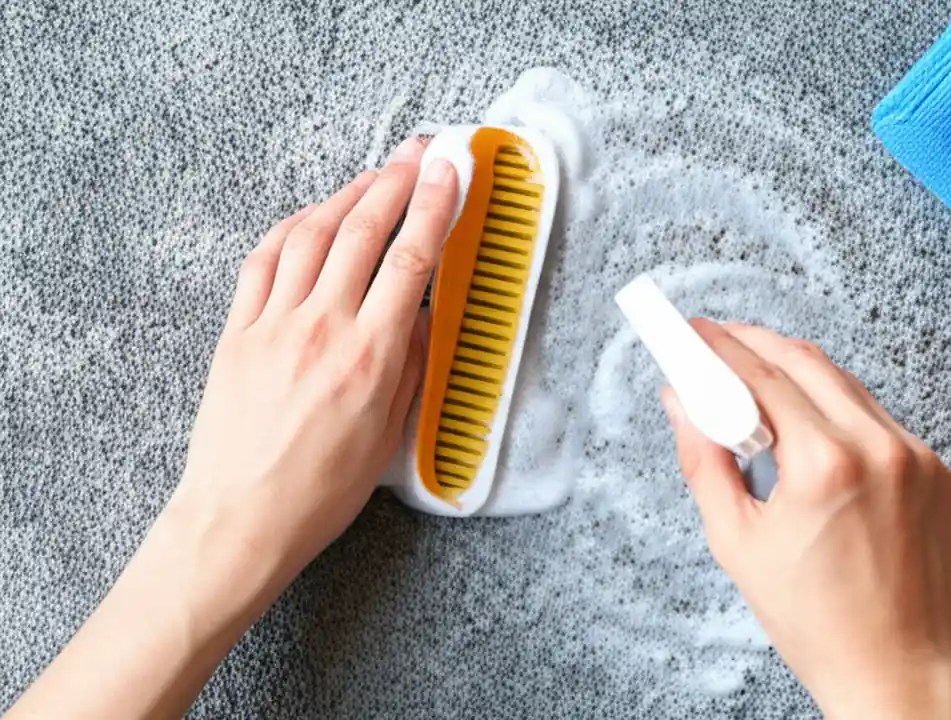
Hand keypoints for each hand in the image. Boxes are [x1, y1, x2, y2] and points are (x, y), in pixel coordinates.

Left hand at [5, 136, 457, 719]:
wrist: (242, 520)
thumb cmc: (322, 492)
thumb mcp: (390, 436)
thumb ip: (412, 366)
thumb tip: (424, 315)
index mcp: (370, 357)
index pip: (410, 260)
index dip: (433, 205)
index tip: (449, 169)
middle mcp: (322, 329)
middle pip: (363, 232)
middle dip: (395, 181)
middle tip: (419, 152)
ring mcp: (274, 325)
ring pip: (312, 235)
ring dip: (347, 195)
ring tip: (374, 176)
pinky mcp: (237, 332)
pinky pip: (264, 261)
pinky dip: (292, 228)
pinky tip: (312, 217)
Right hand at [661, 321, 950, 719]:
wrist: (894, 668)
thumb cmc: (817, 621)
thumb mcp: (737, 542)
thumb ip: (705, 461)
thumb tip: (682, 403)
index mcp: (827, 466)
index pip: (762, 378)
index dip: (721, 348)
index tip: (695, 332)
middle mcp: (879, 449)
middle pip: (807, 362)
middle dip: (757, 343)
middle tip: (720, 341)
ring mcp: (915, 456)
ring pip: (845, 383)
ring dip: (798, 370)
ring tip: (757, 377)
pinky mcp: (934, 469)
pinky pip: (877, 416)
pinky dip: (838, 406)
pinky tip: (810, 418)